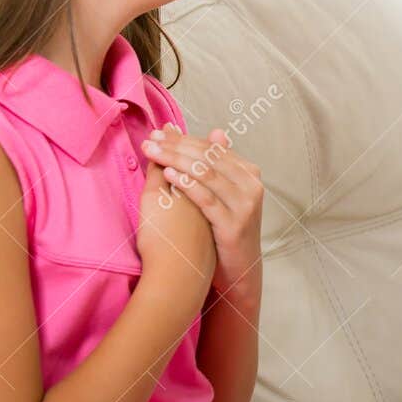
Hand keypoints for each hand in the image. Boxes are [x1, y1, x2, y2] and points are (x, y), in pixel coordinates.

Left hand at [140, 123, 263, 301]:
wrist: (239, 269)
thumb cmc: (227, 229)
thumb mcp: (226, 194)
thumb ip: (220, 164)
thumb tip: (217, 132)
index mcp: (249, 173)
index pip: (213, 148)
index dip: (184, 138)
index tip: (159, 132)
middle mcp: (251, 185)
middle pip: (208, 157)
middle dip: (176, 146)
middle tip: (150, 139)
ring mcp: (245, 204)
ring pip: (206, 173)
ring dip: (175, 159)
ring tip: (152, 152)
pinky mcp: (234, 224)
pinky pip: (206, 198)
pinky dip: (186, 184)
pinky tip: (168, 175)